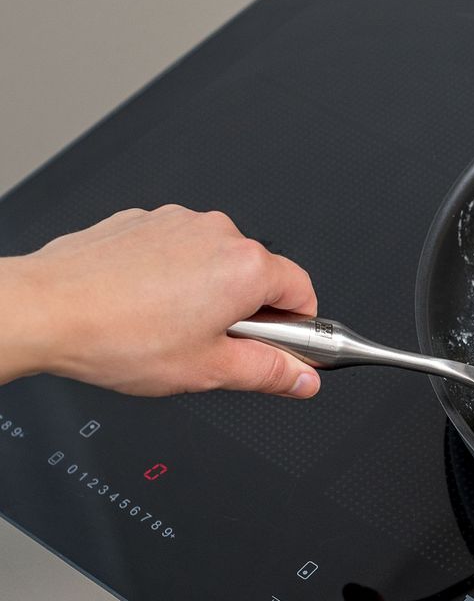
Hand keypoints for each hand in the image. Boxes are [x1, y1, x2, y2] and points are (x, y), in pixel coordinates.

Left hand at [1, 205, 320, 396]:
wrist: (44, 311)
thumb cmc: (118, 336)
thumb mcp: (209, 372)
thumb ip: (270, 373)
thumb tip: (301, 378)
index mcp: (246, 266)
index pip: (303, 292)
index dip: (299, 328)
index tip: (284, 350)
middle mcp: (217, 233)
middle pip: (260, 276)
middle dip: (249, 313)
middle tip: (217, 349)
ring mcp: (177, 222)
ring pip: (216, 264)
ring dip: (209, 295)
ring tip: (172, 331)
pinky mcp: (143, 222)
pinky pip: (177, 252)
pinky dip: (173, 278)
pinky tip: (146, 310)